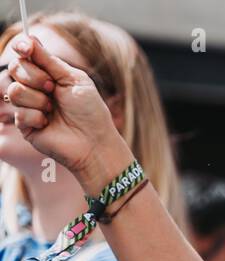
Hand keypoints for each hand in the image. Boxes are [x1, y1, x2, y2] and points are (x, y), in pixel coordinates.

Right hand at [6, 34, 123, 187]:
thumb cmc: (90, 111)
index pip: (24, 55)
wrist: (95, 142)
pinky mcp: (25, 125)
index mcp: (47, 74)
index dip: (22, 47)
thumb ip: (50, 60)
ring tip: (53, 109)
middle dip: (35, 76)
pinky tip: (48, 123)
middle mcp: (34, 88)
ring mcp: (28, 106)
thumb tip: (29, 38)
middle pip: (15, 68)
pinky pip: (19, 113)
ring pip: (14, 90)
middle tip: (53, 89)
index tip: (25, 47)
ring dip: (37, 99)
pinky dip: (36, 116)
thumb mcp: (73, 79)